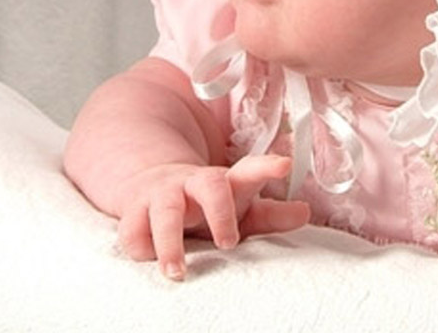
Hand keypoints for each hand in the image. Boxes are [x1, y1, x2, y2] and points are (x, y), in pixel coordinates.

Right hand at [115, 155, 309, 279]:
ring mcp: (163, 196)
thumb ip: (271, 214)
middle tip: (229, 242)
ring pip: (165, 211)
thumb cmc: (206, 204)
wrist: (152, 184)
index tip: (285, 165)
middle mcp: (194, 184)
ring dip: (170, 241)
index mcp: (225, 182)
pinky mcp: (134, 212)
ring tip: (177, 272)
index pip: (249, 170)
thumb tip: (305, 213)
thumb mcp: (239, 207)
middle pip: (210, 185)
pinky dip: (138, 245)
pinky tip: (145, 259)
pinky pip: (132, 229)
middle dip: (220, 212)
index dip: (267, 167)